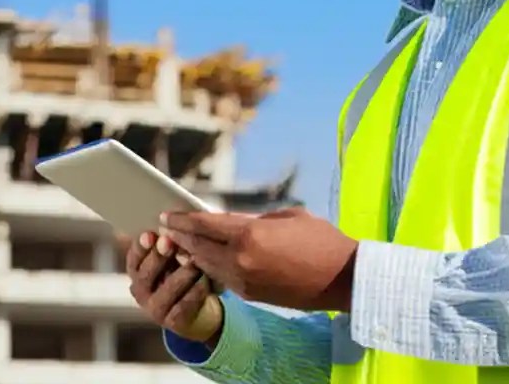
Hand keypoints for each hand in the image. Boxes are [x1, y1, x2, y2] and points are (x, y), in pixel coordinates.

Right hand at [125, 230, 223, 343]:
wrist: (198, 312)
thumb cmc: (183, 276)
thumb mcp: (174, 258)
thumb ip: (170, 243)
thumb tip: (173, 220)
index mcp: (138, 271)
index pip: (134, 258)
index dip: (140, 247)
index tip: (150, 234)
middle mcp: (140, 291)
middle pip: (146, 273)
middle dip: (158, 256)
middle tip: (170, 241)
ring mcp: (154, 309)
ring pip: (166, 289)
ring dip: (181, 274)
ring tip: (195, 261)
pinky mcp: (172, 322)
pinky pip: (183, 305)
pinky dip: (195, 291)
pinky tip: (205, 281)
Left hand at [161, 207, 357, 311]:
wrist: (343, 279)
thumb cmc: (320, 240)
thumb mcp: (286, 218)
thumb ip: (253, 219)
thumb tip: (228, 222)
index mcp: (250, 234)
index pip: (205, 225)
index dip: (183, 219)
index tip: (167, 213)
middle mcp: (241, 259)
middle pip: (198, 246)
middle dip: (180, 236)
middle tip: (165, 227)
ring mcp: (245, 281)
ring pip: (206, 265)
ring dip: (191, 253)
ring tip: (179, 242)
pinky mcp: (251, 295)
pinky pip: (222, 278)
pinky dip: (210, 267)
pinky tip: (204, 258)